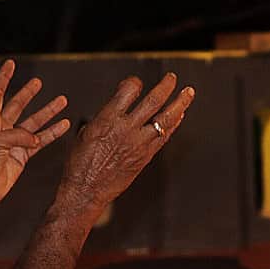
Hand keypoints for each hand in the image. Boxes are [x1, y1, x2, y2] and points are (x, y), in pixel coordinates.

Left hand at [0, 60, 69, 215]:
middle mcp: (0, 129)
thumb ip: (17, 135)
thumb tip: (35, 138)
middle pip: (16, 105)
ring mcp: (12, 142)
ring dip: (47, 112)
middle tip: (38, 83)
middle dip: (27, 93)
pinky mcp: (22, 156)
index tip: (10, 64)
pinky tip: (62, 125)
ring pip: (33, 122)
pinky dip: (52, 133)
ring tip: (61, 101)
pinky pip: (40, 140)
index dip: (3, 78)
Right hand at [56, 72, 194, 222]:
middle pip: (153, 101)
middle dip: (166, 86)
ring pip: (166, 118)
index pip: (129, 89)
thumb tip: (116, 107)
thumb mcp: (85, 132)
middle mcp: (126, 129)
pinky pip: (165, 136)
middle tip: (172, 77)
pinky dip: (174, 124)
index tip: (135, 82)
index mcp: (107, 119)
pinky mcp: (145, 157)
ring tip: (189, 92)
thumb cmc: (80, 163)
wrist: (86, 190)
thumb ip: (105, 117)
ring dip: (180, 103)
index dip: (134, 81)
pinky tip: (180, 115)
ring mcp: (139, 144)